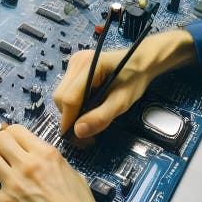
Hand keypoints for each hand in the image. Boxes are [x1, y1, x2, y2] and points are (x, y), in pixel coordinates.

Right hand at [54, 30, 197, 138]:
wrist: (140, 62)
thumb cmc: (134, 80)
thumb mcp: (122, 102)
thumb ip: (100, 117)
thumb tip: (77, 132)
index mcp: (88, 67)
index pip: (68, 99)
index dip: (69, 121)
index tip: (77, 139)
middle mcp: (76, 61)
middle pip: (61, 97)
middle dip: (70, 116)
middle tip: (87, 129)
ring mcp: (74, 62)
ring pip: (61, 94)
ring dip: (71, 110)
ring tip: (90, 115)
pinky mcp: (74, 66)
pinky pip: (66, 89)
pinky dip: (74, 101)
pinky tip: (89, 103)